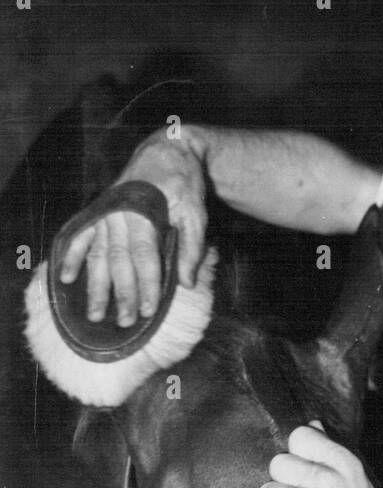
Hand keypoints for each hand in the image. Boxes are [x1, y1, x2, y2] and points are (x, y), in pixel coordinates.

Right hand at [58, 131, 206, 325]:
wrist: (165, 150)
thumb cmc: (183, 183)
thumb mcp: (196, 213)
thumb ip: (191, 248)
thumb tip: (186, 283)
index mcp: (143, 214)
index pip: (145, 258)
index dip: (147, 285)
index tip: (149, 311)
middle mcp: (118, 215)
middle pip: (118, 262)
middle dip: (121, 294)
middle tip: (124, 322)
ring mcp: (105, 213)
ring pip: (97, 255)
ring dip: (96, 286)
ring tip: (95, 314)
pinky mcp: (99, 211)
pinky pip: (81, 235)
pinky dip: (72, 256)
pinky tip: (66, 278)